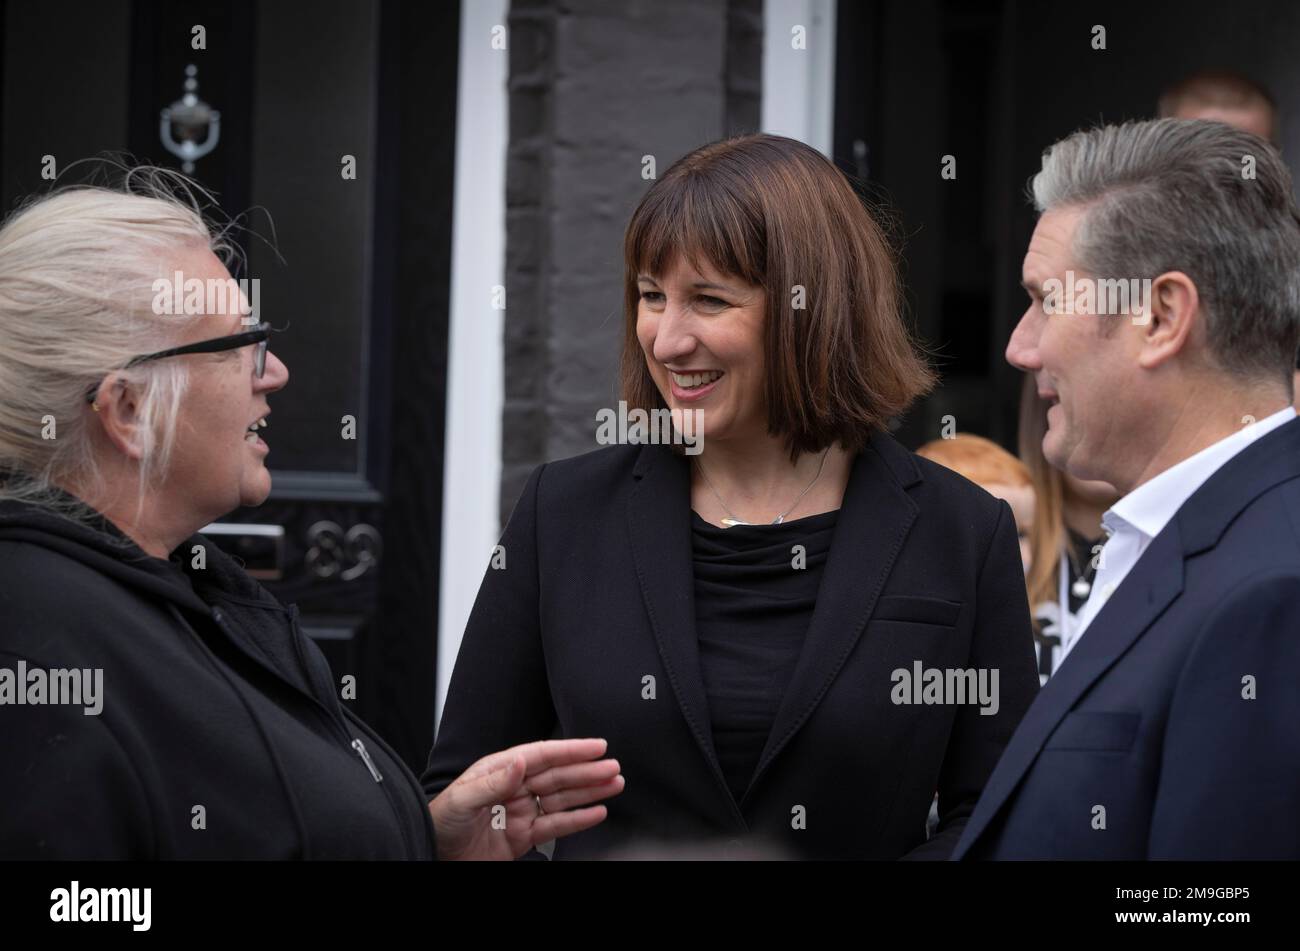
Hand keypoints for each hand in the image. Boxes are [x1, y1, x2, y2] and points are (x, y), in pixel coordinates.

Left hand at [428, 738, 622, 859]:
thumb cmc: (438, 823)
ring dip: (589, 791)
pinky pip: (556, 826)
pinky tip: (597, 812)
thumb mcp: (461, 799)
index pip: (541, 755)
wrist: (432, 856)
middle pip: (558, 776)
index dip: (570, 750)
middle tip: (613, 767)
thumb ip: (492, 782)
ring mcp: (520, 812)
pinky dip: (578, 819)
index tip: (595, 746)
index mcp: (499, 770)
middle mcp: (513, 788)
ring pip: (562, 798)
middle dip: (587, 770)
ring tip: (614, 784)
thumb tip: (518, 763)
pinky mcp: (522, 837)